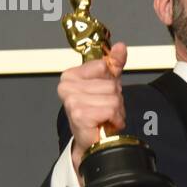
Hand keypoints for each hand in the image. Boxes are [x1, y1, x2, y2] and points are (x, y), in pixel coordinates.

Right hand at [57, 41, 126, 177]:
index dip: (111, 81)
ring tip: (105, 117)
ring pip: (113, 97)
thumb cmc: (97, 112)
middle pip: (111, 84)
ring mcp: (72, 101)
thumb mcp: (108, 83)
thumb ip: (114, 64)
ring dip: (116, 110)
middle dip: (115, 99)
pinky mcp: (79, 114)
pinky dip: (114, 118)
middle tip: (105, 109)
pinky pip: (111, 109)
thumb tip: (120, 46)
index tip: (102, 93)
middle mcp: (66, 86)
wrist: (92, 140)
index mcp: (71, 75)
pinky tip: (104, 123)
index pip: (103, 66)